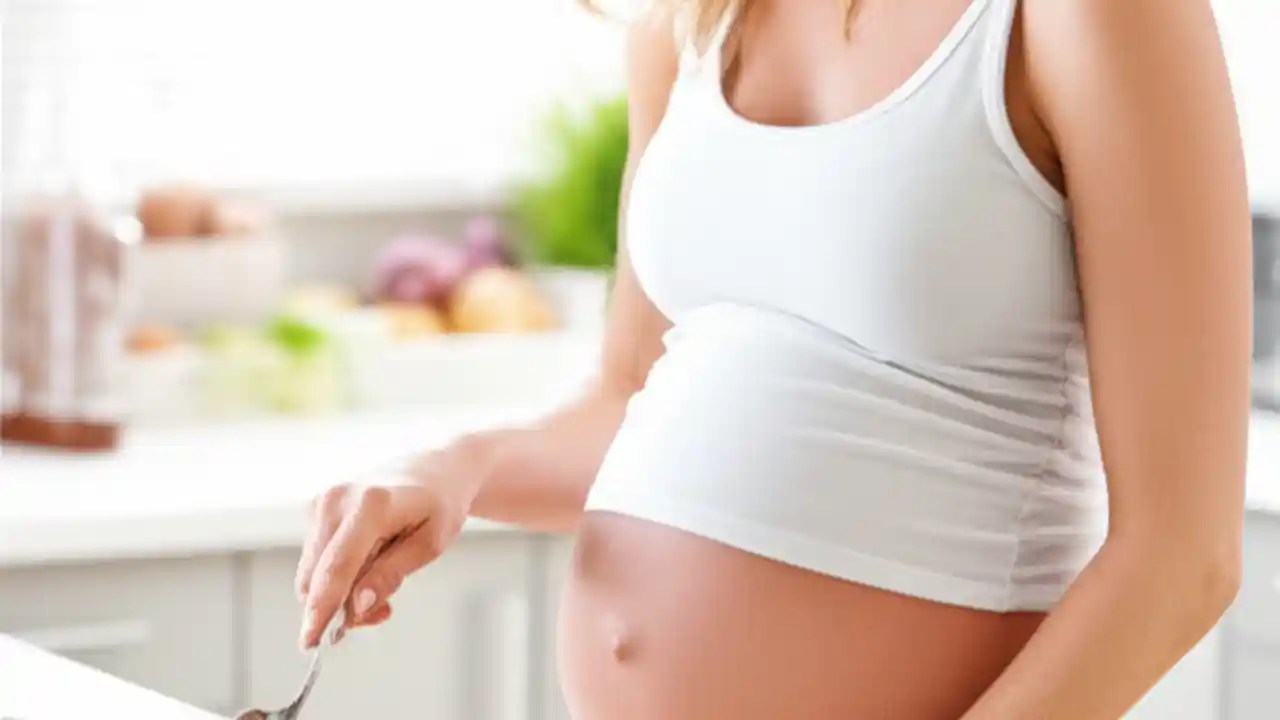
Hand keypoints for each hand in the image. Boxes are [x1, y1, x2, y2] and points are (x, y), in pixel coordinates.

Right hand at [295, 461, 475, 648]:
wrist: (434, 469)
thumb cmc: (439, 503)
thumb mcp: (430, 543)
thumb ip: (390, 574)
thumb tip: (357, 606)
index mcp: (371, 504)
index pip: (337, 566)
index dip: (322, 608)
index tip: (312, 641)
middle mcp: (337, 499)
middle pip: (317, 574)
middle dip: (339, 606)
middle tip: (382, 612)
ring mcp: (322, 501)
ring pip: (313, 571)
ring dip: (340, 593)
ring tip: (382, 587)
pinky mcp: (316, 508)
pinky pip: (317, 559)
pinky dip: (337, 576)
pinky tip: (369, 568)